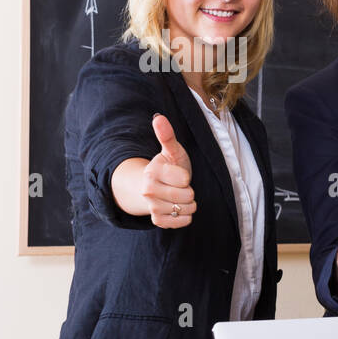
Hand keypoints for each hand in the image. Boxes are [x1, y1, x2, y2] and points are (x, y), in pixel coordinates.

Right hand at [143, 114, 195, 228]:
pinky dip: (186, 216)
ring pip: (186, 209)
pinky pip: (183, 221)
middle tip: (180, 186)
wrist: (154, 187)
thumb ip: (167, 136)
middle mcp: (148, 190)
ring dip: (189, 203)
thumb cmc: (169, 167)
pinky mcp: (157, 220)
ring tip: (180, 196)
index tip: (178, 174)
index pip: (184, 178)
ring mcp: (152, 206)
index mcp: (152, 172)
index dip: (186, 176)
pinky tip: (178, 207)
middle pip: (187, 195)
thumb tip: (158, 117)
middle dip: (189, 191)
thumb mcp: (171, 151)